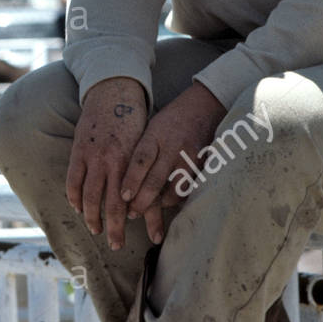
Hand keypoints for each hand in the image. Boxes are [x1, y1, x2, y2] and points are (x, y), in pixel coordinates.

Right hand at [66, 77, 147, 250]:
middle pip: (110, 204)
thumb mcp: (147, 143)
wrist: (113, 91)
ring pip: (89, 197)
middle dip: (113, 228)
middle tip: (115, 245)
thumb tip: (156, 194)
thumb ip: (146, 169)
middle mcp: (111, 161)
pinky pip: (73, 181)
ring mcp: (92, 157)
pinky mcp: (78, 151)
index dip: (132, 219)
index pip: (131, 199)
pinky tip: (78, 207)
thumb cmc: (135, 119)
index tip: (136, 235)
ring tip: (95, 229)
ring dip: (91, 217)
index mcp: (131, 160)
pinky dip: (75, 197)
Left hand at [121, 82, 225, 243]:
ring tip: (149, 210)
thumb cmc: (169, 121)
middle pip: (155, 180)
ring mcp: (189, 158)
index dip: (132, 181)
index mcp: (154, 136)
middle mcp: (172, 147)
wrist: (202, 107)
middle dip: (142, 202)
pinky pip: (188, 189)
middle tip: (132, 214)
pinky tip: (167, 202)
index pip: (140, 161)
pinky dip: (177, 199)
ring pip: (174, 190)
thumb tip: (120, 180)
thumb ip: (140, 152)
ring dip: (160, 204)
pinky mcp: (201, 167)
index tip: (123, 197)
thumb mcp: (150, 129)